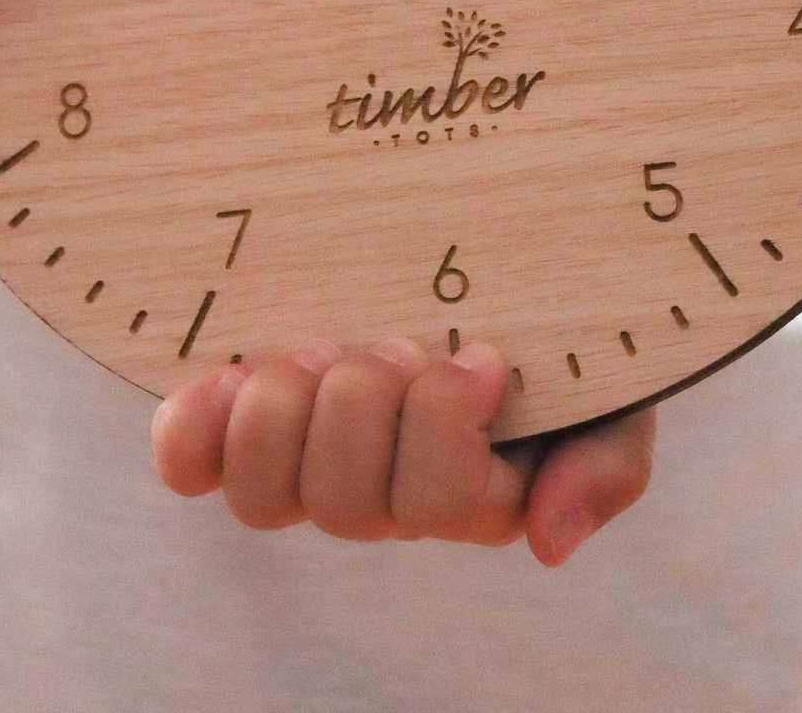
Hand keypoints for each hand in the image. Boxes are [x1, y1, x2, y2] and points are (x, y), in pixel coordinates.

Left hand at [151, 339, 654, 566]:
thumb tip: (549, 539)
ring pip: (263, 494)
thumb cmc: (558, 337)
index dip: (445, 425)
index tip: (485, 355)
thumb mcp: (613, 390)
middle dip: (365, 404)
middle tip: (394, 341)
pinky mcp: (237, 422)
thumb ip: (607, 465)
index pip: (439, 504)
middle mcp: (381, 493)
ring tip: (320, 344)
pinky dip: (194, 428)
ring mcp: (304, 460)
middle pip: (343, 505)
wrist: (486, 262)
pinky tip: (223, 377)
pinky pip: (188, 461)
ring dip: (286, 408)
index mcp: (471, 492)